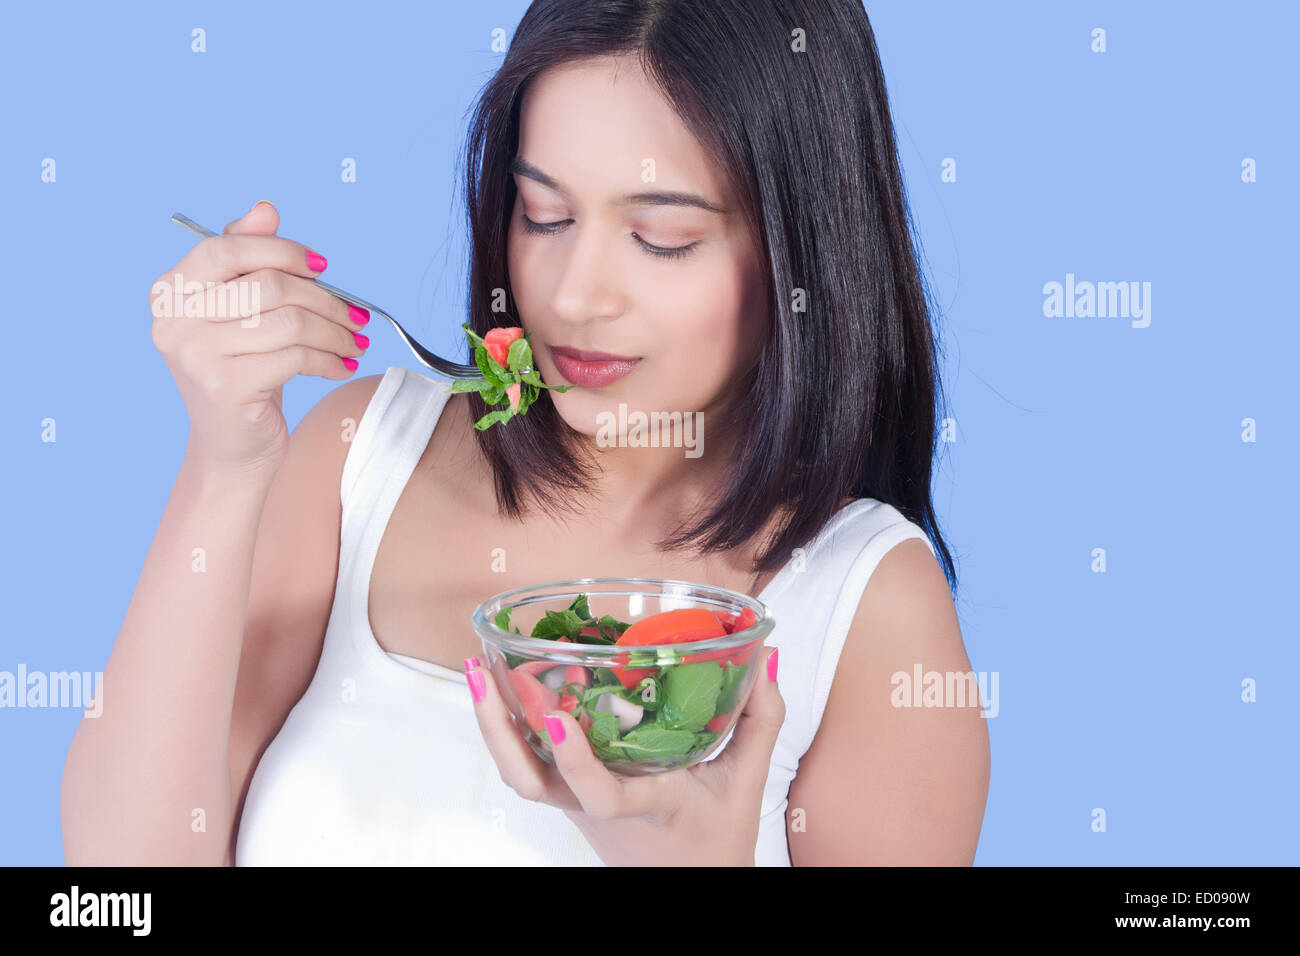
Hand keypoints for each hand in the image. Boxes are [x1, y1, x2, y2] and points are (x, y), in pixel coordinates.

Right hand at [148, 200, 369, 474]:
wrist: (232, 444)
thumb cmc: (242, 369)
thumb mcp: (242, 311)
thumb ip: (247, 257)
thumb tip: (266, 209)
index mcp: (170, 291)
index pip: (227, 248)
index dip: (281, 250)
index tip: (323, 267)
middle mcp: (173, 321)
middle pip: (268, 285)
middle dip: (325, 299)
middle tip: (356, 316)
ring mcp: (196, 354)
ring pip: (289, 321)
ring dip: (335, 332)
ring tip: (355, 343)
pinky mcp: (225, 386)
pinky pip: (295, 357)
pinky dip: (329, 360)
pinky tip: (342, 366)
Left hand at [464, 648, 783, 865]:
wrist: (691, 886)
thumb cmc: (717, 838)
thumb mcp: (747, 781)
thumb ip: (760, 719)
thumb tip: (763, 655)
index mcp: (645, 805)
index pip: (603, 793)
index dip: (576, 758)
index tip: (559, 715)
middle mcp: (598, 809)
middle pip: (528, 780)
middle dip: (498, 727)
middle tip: (481, 669)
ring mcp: (576, 806)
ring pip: (518, 773)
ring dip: (493, 723)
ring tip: (479, 668)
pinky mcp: (569, 800)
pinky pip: (528, 765)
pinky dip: (510, 727)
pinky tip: (505, 685)